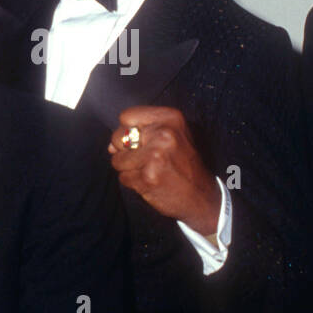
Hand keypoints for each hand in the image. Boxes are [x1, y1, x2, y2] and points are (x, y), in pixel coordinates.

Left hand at [109, 106, 220, 234]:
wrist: (201, 196)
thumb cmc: (184, 164)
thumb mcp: (173, 135)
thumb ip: (142, 131)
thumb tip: (111, 145)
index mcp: (170, 118)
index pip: (127, 116)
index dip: (127, 130)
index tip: (140, 142)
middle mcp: (164, 134)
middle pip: (118, 137)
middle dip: (125, 151)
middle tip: (146, 160)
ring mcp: (155, 156)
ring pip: (117, 160)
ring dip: (129, 169)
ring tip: (150, 171)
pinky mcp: (148, 177)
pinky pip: (123, 177)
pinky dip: (133, 183)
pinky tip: (151, 182)